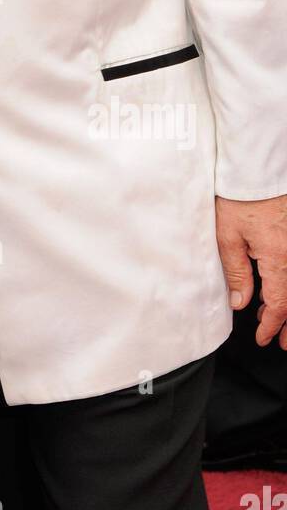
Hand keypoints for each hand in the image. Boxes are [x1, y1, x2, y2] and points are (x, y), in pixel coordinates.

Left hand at [216, 194, 286, 348]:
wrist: (258, 166)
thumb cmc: (241, 195)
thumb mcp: (228, 236)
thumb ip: (237, 272)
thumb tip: (241, 302)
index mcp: (280, 259)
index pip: (280, 305)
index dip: (272, 325)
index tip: (265, 338)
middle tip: (284, 342)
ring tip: (285, 324)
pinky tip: (282, 290)